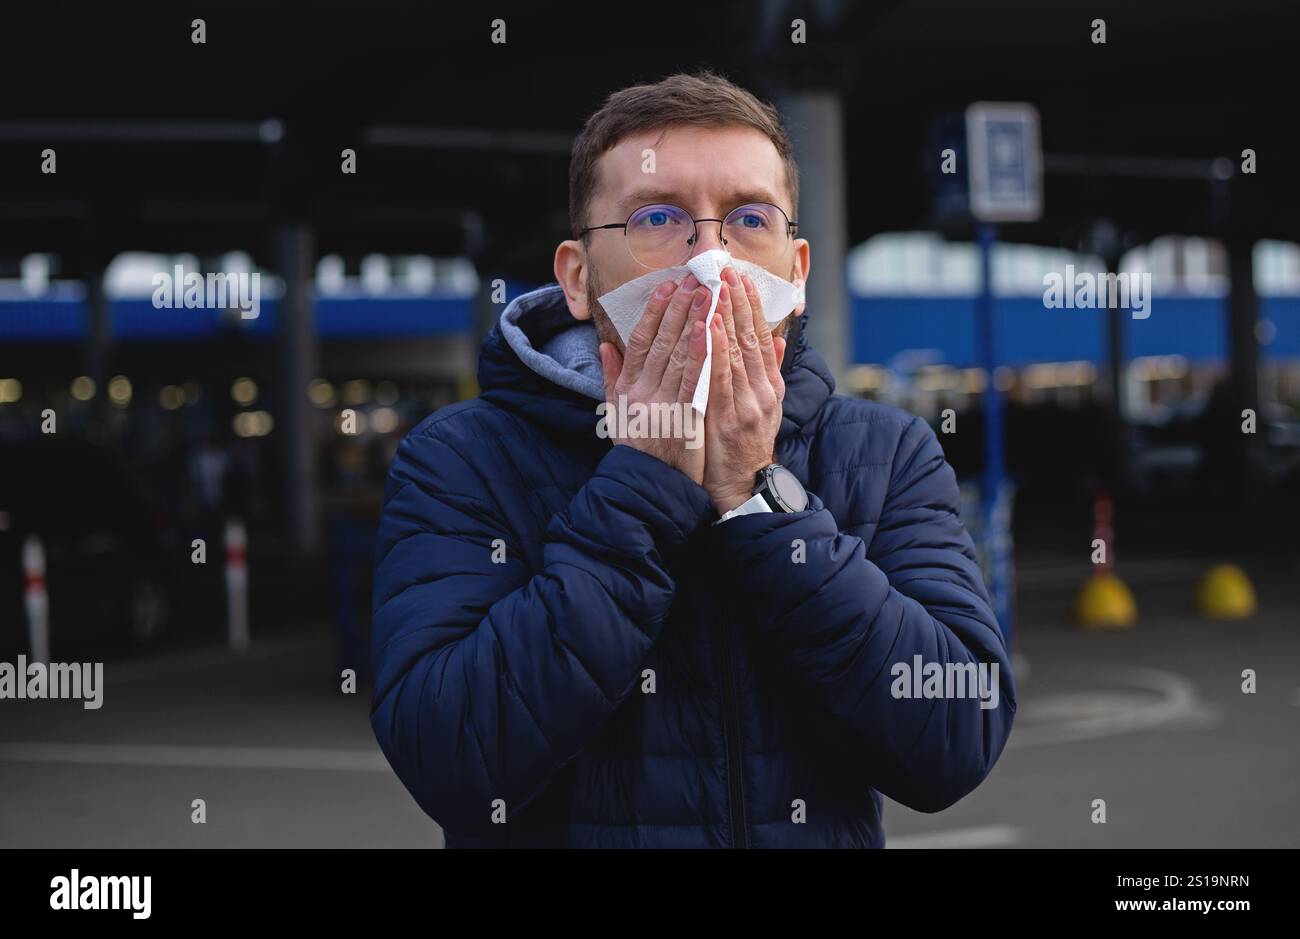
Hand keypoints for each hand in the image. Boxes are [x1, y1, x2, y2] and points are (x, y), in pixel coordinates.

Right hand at [599, 274, 710, 484]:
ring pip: (678, 354)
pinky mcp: (682, 418)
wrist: (647, 488)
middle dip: (678, 307)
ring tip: (707, 294)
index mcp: (627, 388)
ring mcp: (662, 405)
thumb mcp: (617, 414)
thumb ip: (612, 379)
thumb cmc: (638, 450)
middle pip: (661, 341)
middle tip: (694, 278)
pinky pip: (693, 380)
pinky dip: (700, 353)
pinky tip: (709, 331)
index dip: (654, 312)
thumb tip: (604, 346)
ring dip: (693, 321)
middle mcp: (641, 392)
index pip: (640, 341)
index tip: (667, 286)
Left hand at [702, 267, 786, 513]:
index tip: (739, 277)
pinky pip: (722, 377)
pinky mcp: (732, 418)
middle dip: (738, 302)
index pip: (760, 337)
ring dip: (727, 318)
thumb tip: (774, 337)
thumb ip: (766, 372)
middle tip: (726, 271)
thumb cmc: (740, 446)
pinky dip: (715, 350)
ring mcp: (750, 404)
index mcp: (769, 386)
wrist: (740, 488)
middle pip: (751, 338)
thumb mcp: (761, 408)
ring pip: (738, 353)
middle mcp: (764, 391)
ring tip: (717, 288)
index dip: (751, 306)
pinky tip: (707, 327)